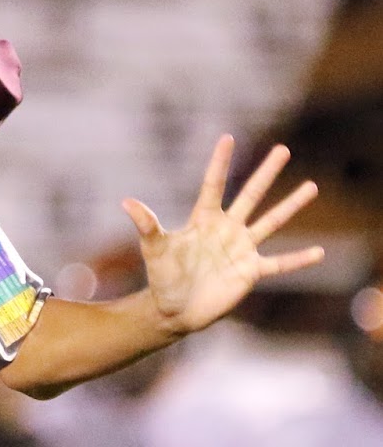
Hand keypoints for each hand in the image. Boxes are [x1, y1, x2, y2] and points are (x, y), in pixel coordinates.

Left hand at [123, 135, 322, 336]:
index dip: (220, 162)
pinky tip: (320, 252)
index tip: (228, 137)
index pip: (214, 184)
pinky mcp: (251, 272)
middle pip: (250, 195)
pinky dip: (298, 259)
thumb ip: (147, 225)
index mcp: (204, 219)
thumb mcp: (155, 248)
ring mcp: (241, 249)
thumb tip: (126, 202)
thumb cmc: (162, 276)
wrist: (174, 309)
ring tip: (311, 187)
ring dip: (291, 206)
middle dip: (266, 173)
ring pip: (271, 222)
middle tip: (283, 149)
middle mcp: (226, 229)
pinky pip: (279, 263)